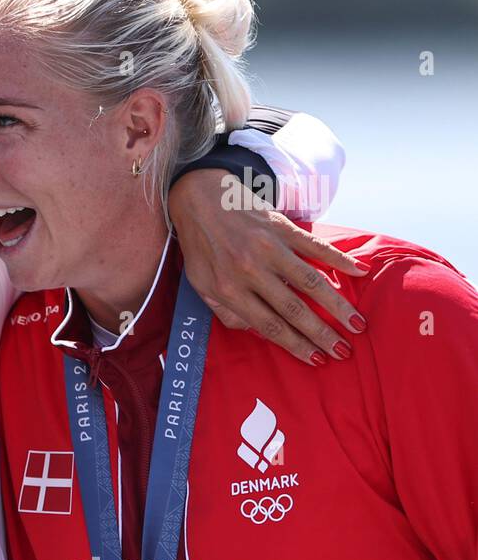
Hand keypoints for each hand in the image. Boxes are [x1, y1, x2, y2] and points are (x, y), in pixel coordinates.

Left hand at [168, 170, 368, 364]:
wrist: (199, 200)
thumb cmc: (201, 248)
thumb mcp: (200, 285)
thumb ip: (225, 311)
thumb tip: (256, 331)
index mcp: (228, 289)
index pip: (269, 325)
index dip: (295, 345)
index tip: (316, 359)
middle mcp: (250, 271)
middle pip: (294, 309)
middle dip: (321, 334)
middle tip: (344, 351)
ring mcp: (269, 248)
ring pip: (311, 282)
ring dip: (338, 306)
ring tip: (358, 324)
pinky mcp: (282, 228)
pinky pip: (316, 247)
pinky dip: (340, 260)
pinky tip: (359, 272)